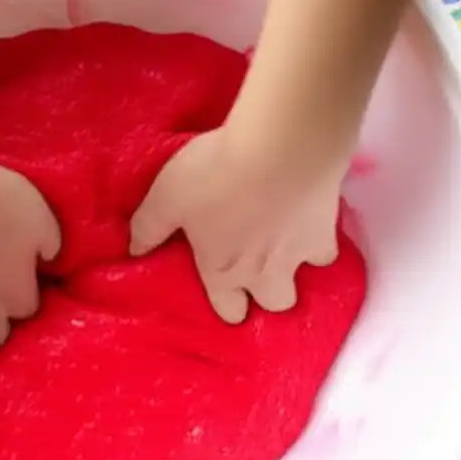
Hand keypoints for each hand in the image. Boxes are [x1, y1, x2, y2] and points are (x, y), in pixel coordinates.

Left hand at [129, 124, 346, 323]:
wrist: (280, 149)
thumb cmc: (214, 175)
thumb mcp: (166, 197)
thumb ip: (149, 226)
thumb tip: (134, 250)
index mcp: (222, 271)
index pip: (228, 310)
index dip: (228, 306)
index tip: (228, 297)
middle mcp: (263, 272)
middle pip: (274, 305)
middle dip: (266, 295)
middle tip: (260, 270)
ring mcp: (299, 255)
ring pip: (304, 280)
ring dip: (295, 268)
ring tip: (288, 246)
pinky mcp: (326, 231)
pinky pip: (325, 247)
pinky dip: (318, 238)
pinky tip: (310, 220)